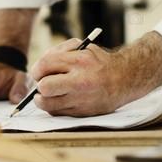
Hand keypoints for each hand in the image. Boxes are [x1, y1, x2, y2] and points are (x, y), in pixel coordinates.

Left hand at [31, 32, 161, 116]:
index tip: (38, 72)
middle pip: (44, 86)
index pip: (45, 65)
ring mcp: (82, 99)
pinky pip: (57, 113)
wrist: (125, 79)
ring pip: (48, 104)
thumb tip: (39, 66)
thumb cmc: (99, 62)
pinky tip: (60, 99)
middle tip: (42, 83)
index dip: (37, 69)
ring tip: (48, 94)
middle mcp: (80, 81)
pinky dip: (53, 107)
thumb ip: (60, 52)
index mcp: (80, 61)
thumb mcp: (83, 48)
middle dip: (39, 84)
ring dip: (43, 99)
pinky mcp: (83, 112)